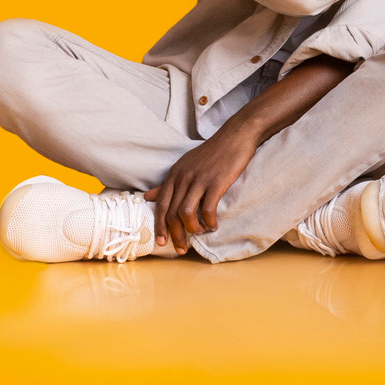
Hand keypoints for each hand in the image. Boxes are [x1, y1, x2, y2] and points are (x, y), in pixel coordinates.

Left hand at [146, 123, 259, 253]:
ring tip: (199, 233)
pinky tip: (213, 225)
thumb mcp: (185, 165)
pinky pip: (207, 208)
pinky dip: (209, 221)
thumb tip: (148, 197)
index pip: (162, 205)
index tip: (161, 241)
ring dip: (191, 229)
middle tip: (181, 248)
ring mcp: (199, 180)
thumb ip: (168, 183)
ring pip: (186, 213)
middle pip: (172, 212)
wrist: (236, 136)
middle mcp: (183, 178)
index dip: (160, 225)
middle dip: (175, 234)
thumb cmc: (213, 152)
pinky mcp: (216, 182)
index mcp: (174, 174)